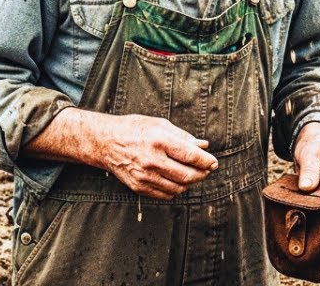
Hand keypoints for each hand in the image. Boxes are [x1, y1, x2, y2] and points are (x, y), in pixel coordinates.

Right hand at [88, 112, 217, 199]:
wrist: (106, 142)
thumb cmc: (134, 129)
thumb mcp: (160, 124)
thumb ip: (184, 137)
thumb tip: (204, 146)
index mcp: (159, 141)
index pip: (190, 156)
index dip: (206, 161)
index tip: (214, 163)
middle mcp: (152, 160)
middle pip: (187, 175)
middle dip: (202, 174)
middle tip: (207, 170)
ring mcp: (144, 176)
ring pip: (178, 188)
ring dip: (190, 183)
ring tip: (192, 174)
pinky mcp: (138, 187)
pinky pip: (165, 195)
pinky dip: (176, 190)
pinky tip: (177, 181)